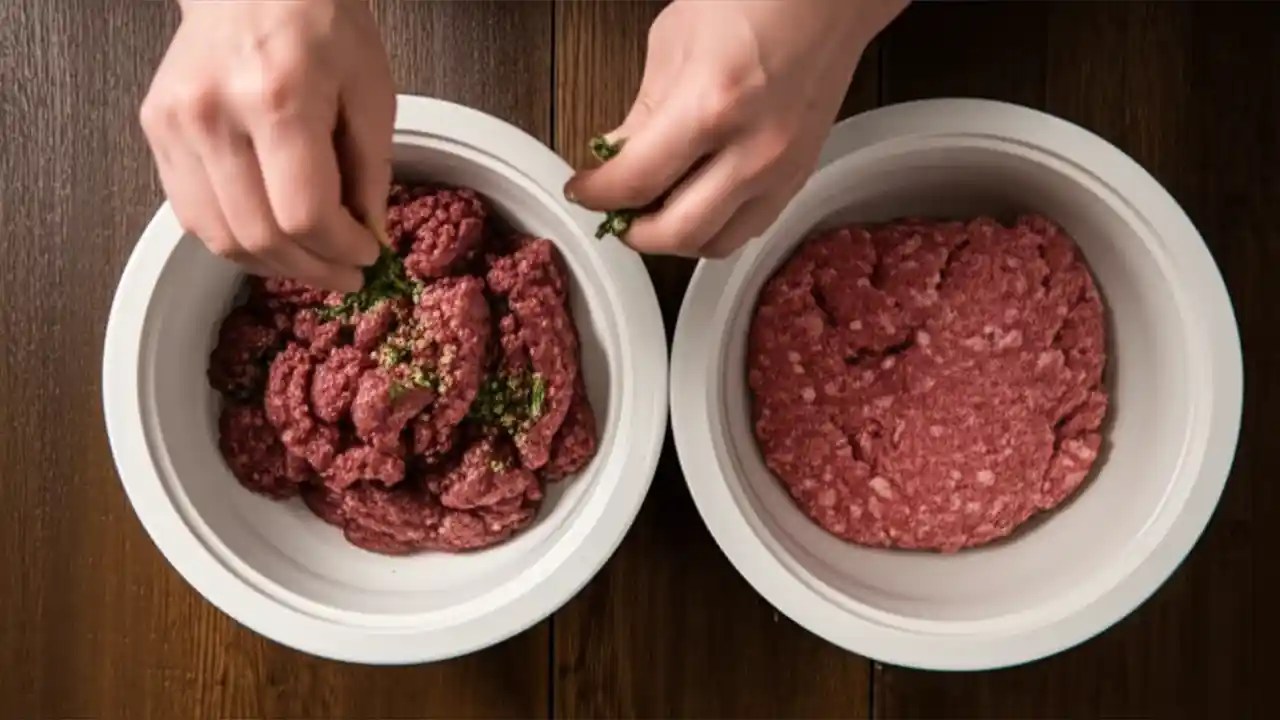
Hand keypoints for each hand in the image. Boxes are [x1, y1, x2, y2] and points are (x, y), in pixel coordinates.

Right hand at [140, 0, 395, 291]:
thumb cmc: (320, 22)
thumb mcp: (371, 91)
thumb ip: (371, 171)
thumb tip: (368, 236)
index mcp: (277, 100)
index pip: (303, 215)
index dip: (341, 250)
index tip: (369, 255)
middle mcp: (214, 116)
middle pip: (259, 236)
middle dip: (312, 268)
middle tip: (347, 274)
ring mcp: (176, 125)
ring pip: (219, 237)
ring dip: (273, 265)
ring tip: (312, 263)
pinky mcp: (156, 130)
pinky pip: (193, 214)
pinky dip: (236, 240)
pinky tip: (273, 240)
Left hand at [566, 0, 904, 257]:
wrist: (827, 0)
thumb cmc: (752, 1)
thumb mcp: (674, 44)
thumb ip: (642, 113)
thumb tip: (616, 159)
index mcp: (710, 106)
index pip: (636, 181)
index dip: (597, 195)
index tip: (582, 190)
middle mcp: (752, 151)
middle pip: (677, 232)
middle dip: (633, 231)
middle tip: (615, 213)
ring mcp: (783, 171)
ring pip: (717, 244)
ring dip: (676, 239)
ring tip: (653, 213)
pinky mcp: (800, 178)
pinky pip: (749, 227)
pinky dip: (715, 227)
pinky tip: (696, 204)